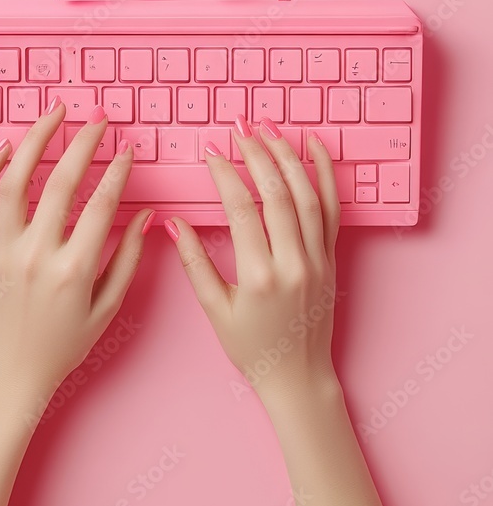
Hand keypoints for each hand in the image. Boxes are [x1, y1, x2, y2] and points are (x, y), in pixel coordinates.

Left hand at [0, 102, 152, 418]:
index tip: (128, 149)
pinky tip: (7, 146)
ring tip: (54, 113)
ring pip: (15, 180)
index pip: (101, 204)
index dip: (119, 171)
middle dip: (85, 142)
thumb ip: (129, 258)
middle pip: (61, 181)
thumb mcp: (108, 307)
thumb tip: (147, 215)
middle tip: (99, 118)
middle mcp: (36, 253)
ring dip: (36, 139)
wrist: (13, 372)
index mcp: (73, 270)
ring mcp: (4, 248)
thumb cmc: (64, 343)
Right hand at [167, 117, 340, 417]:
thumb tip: (172, 223)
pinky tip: (313, 148)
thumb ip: (194, 263)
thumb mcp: (214, 310)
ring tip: (269, 129)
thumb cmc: (252, 348)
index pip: (242, 209)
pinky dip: (324, 174)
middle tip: (239, 127)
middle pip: (276, 193)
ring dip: (287, 157)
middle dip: (256, 153)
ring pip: (306, 195)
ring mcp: (318, 259)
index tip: (212, 151)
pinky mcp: (332, 258)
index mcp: (260, 276)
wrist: (298, 378)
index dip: (225, 174)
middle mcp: (293, 263)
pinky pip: (332, 209)